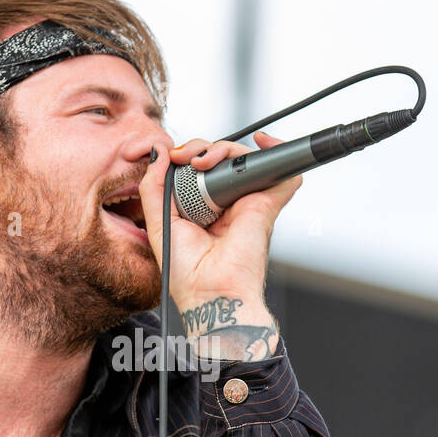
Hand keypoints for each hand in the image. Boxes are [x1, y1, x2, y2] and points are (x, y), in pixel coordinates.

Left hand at [137, 131, 300, 359]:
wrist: (210, 293)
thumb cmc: (186, 272)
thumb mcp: (159, 223)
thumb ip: (153, 188)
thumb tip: (159, 154)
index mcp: (203, 208)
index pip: (199, 168)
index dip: (187, 155)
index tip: (171, 156)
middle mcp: (227, 204)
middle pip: (221, 159)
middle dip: (201, 147)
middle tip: (185, 157)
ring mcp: (249, 203)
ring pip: (244, 159)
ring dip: (224, 148)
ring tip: (203, 161)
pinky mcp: (267, 205)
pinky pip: (284, 173)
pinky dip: (278, 151)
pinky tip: (262, 143)